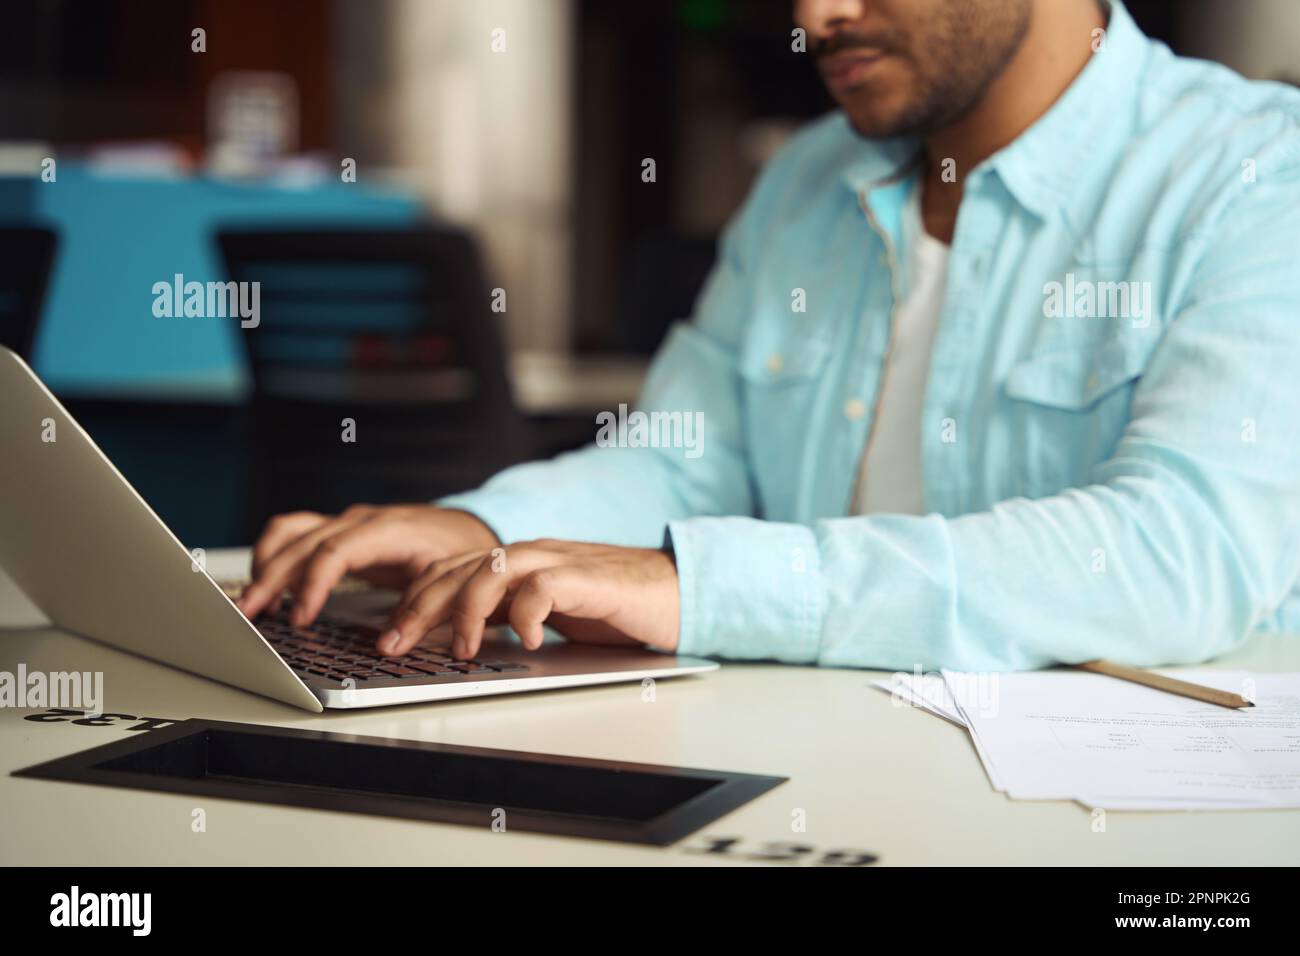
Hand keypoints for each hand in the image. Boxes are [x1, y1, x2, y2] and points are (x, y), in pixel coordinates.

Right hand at [236, 504, 498, 624]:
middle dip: (272, 579)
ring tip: (252, 603)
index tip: (300, 619)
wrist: (468, 530)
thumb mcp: (450, 581)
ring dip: (266, 565)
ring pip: (291, 533)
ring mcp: (348, 524)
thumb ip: (420, 608)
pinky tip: (269, 587)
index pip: (337, 550)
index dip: (313, 584)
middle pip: (303, 543)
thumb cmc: (461, 553)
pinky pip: (296, 535)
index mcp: (389, 530)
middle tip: (250, 616)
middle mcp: (362, 521)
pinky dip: (275, 556)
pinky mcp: (340, 533)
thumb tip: (389, 643)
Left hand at [376, 539, 680, 658]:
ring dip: (465, 611)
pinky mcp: (586, 577)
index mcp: (514, 563)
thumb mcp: (544, 614)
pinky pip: (543, 588)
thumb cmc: (613, 607)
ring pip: (490, 572)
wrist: (675, 592)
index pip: (448, 570)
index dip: (412, 600)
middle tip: (394, 644)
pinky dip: (527, 614)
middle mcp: (529, 555)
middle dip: (419, 608)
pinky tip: (527, 640)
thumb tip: (457, 639)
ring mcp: (556, 562)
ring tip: (459, 650)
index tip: (388, 635)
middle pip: (457, 569)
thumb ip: (505, 614)